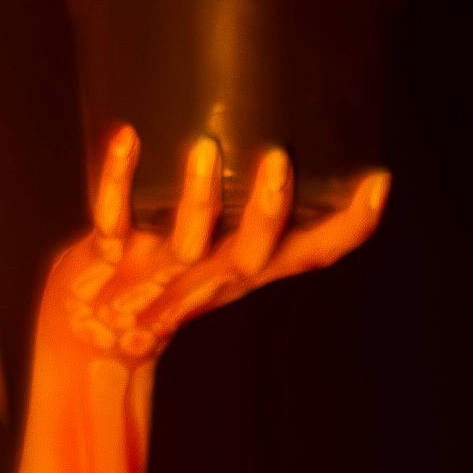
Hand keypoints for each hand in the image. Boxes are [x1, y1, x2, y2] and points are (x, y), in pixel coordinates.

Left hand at [37, 126, 389, 370]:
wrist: (93, 336)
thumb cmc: (170, 279)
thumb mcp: (224, 253)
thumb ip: (260, 215)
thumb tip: (301, 141)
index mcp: (244, 268)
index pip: (311, 256)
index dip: (349, 227)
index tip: (378, 182)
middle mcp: (207, 274)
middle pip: (251, 255)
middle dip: (268, 212)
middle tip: (280, 160)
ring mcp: (157, 269)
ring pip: (186, 242)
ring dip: (197, 197)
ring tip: (205, 147)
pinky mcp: (106, 257)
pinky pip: (111, 220)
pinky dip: (116, 179)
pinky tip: (126, 136)